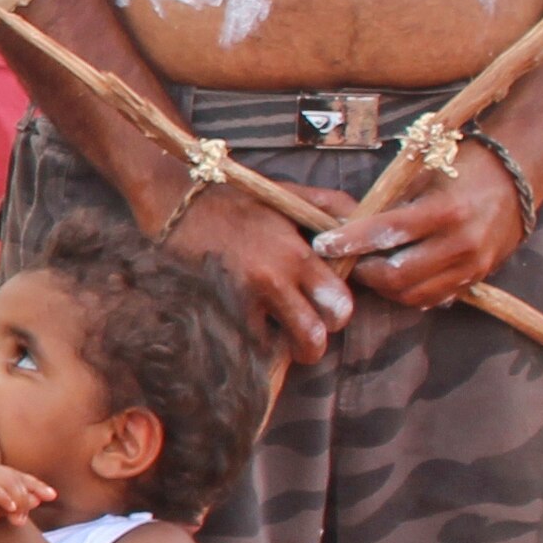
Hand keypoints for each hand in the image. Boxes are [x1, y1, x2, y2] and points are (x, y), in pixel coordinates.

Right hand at [169, 189, 349, 364]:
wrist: (178, 203)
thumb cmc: (238, 197)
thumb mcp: (291, 194)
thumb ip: (333, 206)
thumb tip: (364, 223)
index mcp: (297, 255)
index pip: (339, 304)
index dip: (338, 312)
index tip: (329, 308)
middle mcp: (273, 281)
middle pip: (313, 335)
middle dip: (315, 341)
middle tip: (308, 332)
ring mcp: (243, 298)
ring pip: (279, 348)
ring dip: (286, 347)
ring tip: (284, 338)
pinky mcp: (217, 307)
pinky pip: (248, 341)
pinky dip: (256, 340)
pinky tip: (255, 327)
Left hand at [315, 158, 521, 312]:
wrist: (518, 178)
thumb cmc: (466, 167)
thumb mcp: (425, 175)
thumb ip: (390, 204)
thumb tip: (347, 226)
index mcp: (447, 210)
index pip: (388, 233)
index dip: (351, 241)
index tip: (324, 244)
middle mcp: (463, 243)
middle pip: (397, 275)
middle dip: (364, 271)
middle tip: (344, 260)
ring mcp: (473, 265)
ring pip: (413, 294)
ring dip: (383, 286)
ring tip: (367, 268)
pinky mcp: (478, 278)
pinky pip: (434, 297)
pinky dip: (408, 292)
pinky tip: (393, 278)